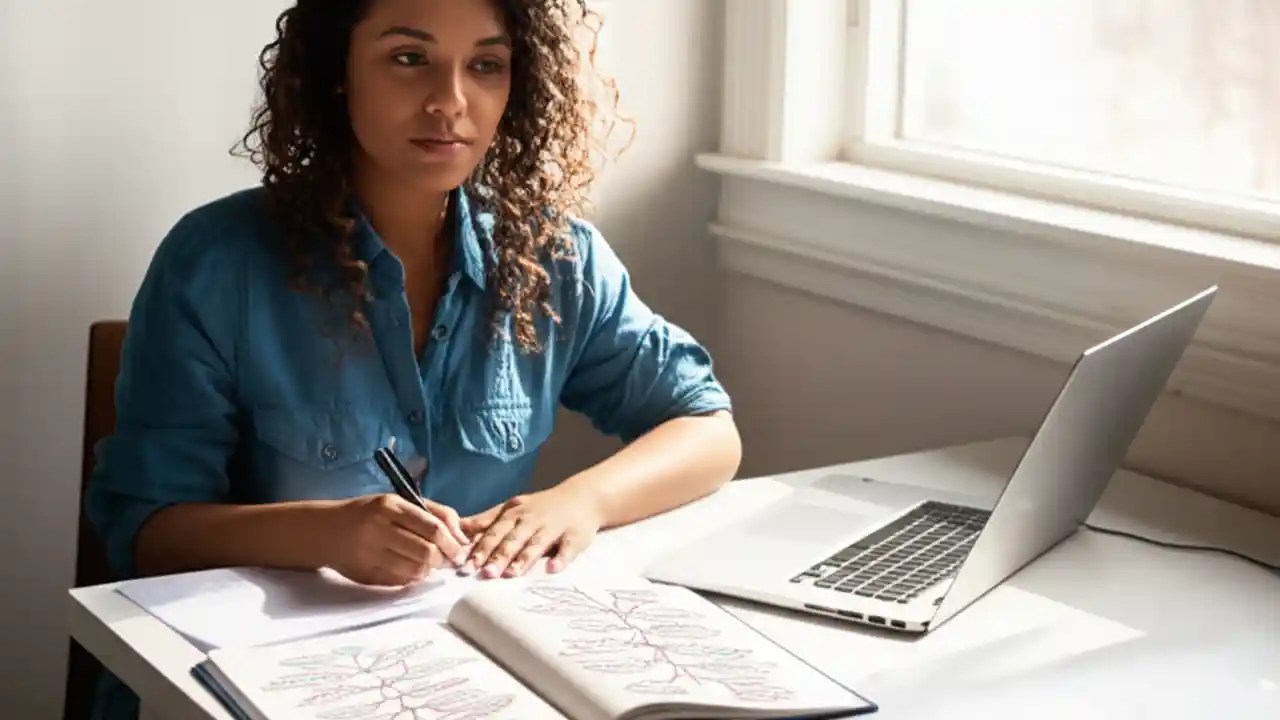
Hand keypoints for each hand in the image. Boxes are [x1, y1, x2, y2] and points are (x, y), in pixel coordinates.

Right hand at [322, 494, 469, 586]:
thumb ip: (433, 513)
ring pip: (416, 569)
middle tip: (450, 561)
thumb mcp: (397, 502)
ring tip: (431, 564)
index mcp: (389, 506)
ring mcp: (370, 554)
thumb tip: (462, 536)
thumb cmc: (368, 513)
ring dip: (431, 570)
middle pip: (426, 551)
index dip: (452, 542)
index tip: (461, 550)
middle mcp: (378, 529)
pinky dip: (414, 577)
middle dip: (444, 559)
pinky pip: (401, 581)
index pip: (432, 527)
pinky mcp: (366, 573)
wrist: (325, 531)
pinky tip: (413, 569)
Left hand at [459, 485, 603, 577]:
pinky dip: (561, 558)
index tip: (466, 565)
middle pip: (512, 539)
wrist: (582, 497)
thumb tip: (458, 529)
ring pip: (536, 544)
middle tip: (485, 574)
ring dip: (523, 559)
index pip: (494, 532)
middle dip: (498, 556)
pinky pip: (567, 548)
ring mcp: (553, 527)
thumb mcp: (512, 508)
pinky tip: (552, 568)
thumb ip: (487, 520)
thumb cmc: (541, 507)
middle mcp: (531, 519)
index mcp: (514, 513)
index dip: (480, 549)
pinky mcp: (575, 536)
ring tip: (511, 574)